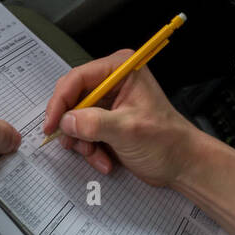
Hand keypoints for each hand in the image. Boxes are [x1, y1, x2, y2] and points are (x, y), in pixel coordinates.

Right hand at [41, 51, 201, 187]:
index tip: (52, 125)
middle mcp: (112, 81)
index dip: (60, 102)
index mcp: (121, 70)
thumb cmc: (166, 141)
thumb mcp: (128, 129)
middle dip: (74, 126)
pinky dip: (90, 149)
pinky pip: (84, 132)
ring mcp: (109, 102)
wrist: (182, 165)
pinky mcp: (107, 120)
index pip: (78, 78)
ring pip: (75, 119)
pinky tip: (105, 160)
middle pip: (72, 98)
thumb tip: (66, 121)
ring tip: (97, 156)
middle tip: (74, 145)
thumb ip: (95, 123)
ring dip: (82, 142)